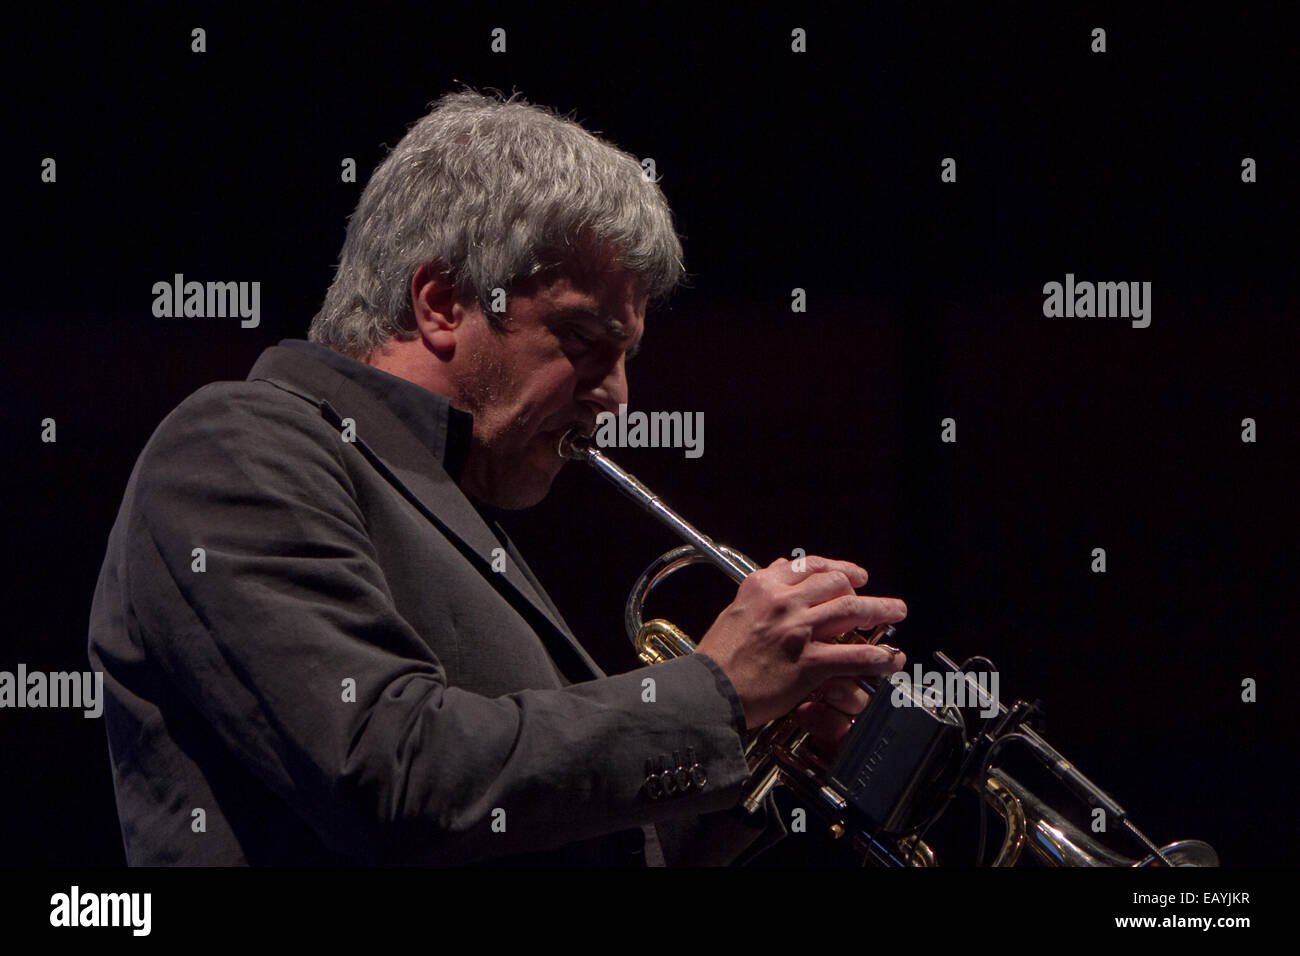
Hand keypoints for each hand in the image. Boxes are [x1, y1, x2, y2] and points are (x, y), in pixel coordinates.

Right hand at [694, 556, 906, 729]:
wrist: (707, 691)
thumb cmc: (717, 659)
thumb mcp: (734, 612)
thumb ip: (761, 596)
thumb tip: (780, 579)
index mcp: (762, 587)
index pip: (809, 566)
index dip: (837, 568)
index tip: (851, 574)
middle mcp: (782, 602)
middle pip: (835, 583)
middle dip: (860, 587)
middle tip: (873, 593)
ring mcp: (797, 631)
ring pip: (850, 610)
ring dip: (879, 610)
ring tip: (895, 612)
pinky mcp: (808, 663)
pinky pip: (853, 655)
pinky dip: (877, 656)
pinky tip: (888, 659)